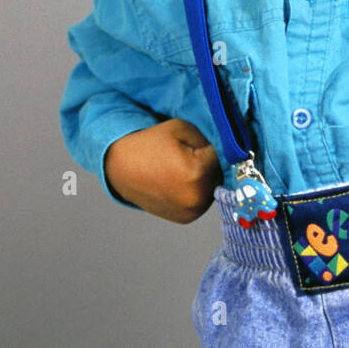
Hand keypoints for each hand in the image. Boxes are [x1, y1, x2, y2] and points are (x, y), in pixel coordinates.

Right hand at [104, 118, 222, 223]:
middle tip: (192, 154)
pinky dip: (198, 191)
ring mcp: (191, 212)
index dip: (218, 146)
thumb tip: (228, 150)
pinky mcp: (185, 218)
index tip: (209, 142)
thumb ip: (209, 139)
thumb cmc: (150, 144)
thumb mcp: (183, 129)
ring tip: (184, 168)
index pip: (226, 156)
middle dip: (214, 164)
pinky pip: (202, 200)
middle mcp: (196, 197)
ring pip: (214, 189)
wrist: (120, 167)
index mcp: (197, 173)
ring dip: (207, 179)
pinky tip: (181, 181)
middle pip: (222, 175)